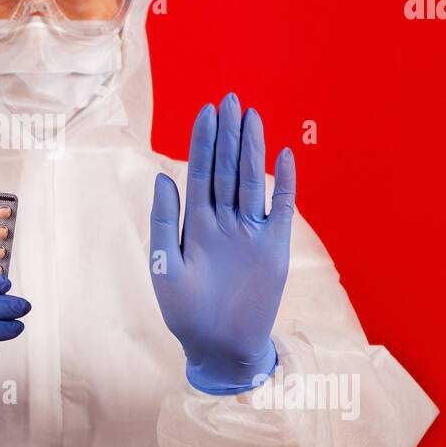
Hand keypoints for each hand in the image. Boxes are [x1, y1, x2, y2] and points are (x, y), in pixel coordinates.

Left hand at [148, 93, 295, 393]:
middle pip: (227, 169)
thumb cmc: (185, 312)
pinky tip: (283, 156)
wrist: (218, 348)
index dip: (203, 142)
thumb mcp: (166, 265)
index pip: (200, 172)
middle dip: (227, 134)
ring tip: (250, 116)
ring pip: (251, 181)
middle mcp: (224, 221)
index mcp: (196, 223)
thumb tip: (162, 176)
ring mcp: (250, 232)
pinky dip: (283, 183)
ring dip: (251, 149)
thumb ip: (165, 221)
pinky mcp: (273, 248)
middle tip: (230, 98)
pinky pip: (280, 208)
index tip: (205, 111)